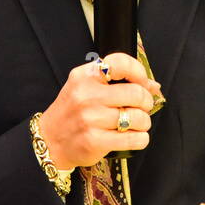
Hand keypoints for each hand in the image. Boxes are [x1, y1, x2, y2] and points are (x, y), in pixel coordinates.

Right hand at [38, 52, 160, 168]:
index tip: (142, 82)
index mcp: (85, 76)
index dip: (139, 72)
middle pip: (136, 93)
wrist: (50, 140)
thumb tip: (153, 85)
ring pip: (138, 118)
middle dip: (146, 102)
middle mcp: (87, 95)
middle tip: (142, 107)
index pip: (121, 63)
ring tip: (136, 123)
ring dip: (144, 122)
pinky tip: (135, 136)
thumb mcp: (87, 87)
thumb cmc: (73, 112)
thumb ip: (117, 83)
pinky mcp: (95, 141)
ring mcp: (90, 119)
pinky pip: (134, 139)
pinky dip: (141, 138)